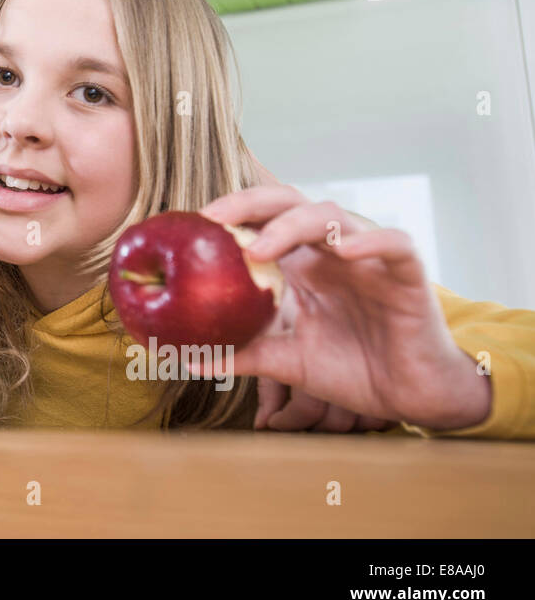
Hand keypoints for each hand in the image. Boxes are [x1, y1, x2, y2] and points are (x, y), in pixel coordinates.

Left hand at [196, 185, 491, 431]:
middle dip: (249, 203)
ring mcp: (370, 258)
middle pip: (290, 203)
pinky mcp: (409, 275)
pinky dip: (371, 241)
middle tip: (214, 218)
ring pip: (333, 215)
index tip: (192, 225)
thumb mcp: (288, 361)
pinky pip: (395, 243)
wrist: (411, 396)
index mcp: (302, 264)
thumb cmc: (353, 370)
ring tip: (258, 248)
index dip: (229, 214)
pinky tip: (346, 251)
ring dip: (292, 224)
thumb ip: (243, 353)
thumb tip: (187, 359)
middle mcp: (332, 251)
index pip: (262, 220)